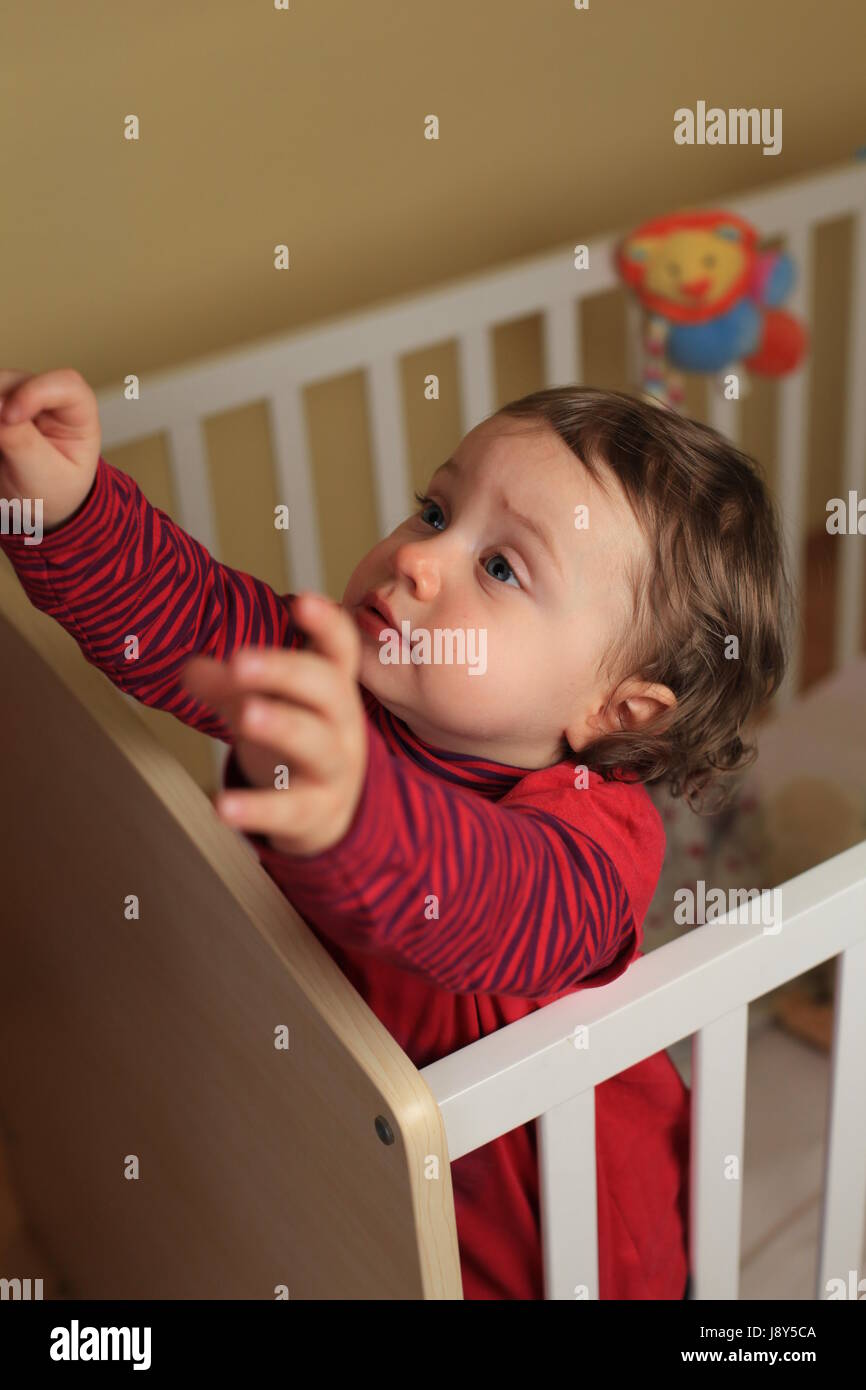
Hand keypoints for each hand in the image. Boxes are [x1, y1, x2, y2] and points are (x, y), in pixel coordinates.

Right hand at [0, 368, 100, 529]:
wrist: (36, 508)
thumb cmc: (52, 492)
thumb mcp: (43, 476)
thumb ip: (22, 442)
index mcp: (79, 417)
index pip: (67, 384)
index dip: (36, 391)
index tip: (11, 418)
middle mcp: (50, 401)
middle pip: (18, 381)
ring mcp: (22, 400)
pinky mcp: (1, 407)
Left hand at [181, 592, 367, 856]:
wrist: (331, 812)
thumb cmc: (294, 744)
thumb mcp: (261, 704)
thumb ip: (226, 684)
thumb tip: (188, 668)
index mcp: (332, 687)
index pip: (340, 648)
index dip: (327, 625)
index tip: (303, 603)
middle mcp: (342, 723)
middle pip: (328, 688)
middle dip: (285, 670)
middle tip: (240, 660)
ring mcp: (335, 768)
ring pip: (317, 744)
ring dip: (283, 725)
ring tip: (247, 714)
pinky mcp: (318, 812)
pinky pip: (291, 809)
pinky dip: (257, 808)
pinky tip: (223, 806)